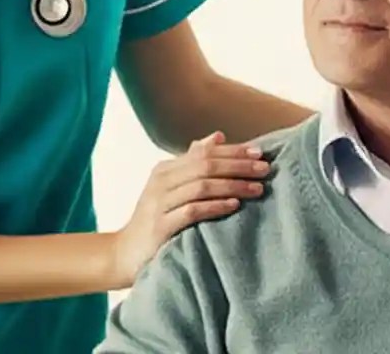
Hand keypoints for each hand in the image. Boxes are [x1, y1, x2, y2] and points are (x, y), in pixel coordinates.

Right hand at [110, 131, 268, 286]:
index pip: (203, 152)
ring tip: (257, 188)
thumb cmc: (156, 219)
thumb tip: (219, 136)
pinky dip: (215, 206)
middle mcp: (160, 182)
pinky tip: (234, 205)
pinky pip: (192, 211)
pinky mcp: (160, 227)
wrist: (125, 254)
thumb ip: (193, 163)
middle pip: (205, 166)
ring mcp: (158, 204)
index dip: (233, 151)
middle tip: (265, 169)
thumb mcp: (171, 188)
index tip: (260, 152)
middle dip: (239, 165)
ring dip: (233, 185)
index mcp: (165, 169)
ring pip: (201, 186)